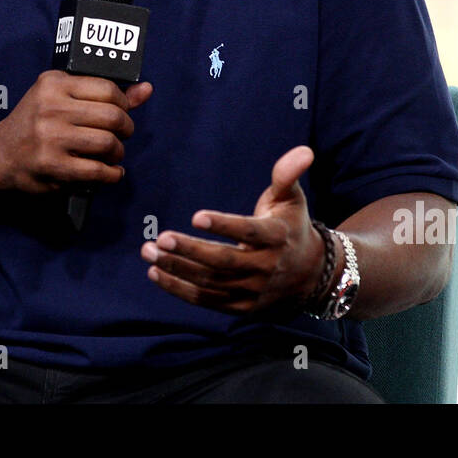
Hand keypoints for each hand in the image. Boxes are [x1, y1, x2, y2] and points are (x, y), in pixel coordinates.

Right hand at [0, 70, 152, 193]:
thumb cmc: (35, 124)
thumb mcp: (62, 99)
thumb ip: (105, 94)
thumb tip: (146, 89)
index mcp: (53, 84)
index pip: (107, 89)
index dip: (123, 104)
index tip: (120, 113)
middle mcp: (50, 107)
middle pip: (112, 116)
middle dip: (125, 129)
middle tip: (120, 136)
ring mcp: (50, 137)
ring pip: (108, 143)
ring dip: (118, 153)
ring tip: (113, 154)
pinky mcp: (52, 166)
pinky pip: (98, 170)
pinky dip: (112, 174)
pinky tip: (110, 172)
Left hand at [141, 145, 325, 315]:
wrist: (309, 274)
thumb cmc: (290, 226)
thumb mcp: (291, 199)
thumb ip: (287, 175)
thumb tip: (304, 150)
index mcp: (277, 237)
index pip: (249, 233)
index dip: (224, 225)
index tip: (196, 216)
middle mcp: (265, 267)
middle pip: (223, 262)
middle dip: (190, 251)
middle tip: (160, 238)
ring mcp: (252, 290)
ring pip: (210, 283)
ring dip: (177, 269)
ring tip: (148, 252)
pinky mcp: (240, 306)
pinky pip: (206, 300)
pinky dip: (180, 289)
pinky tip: (156, 273)